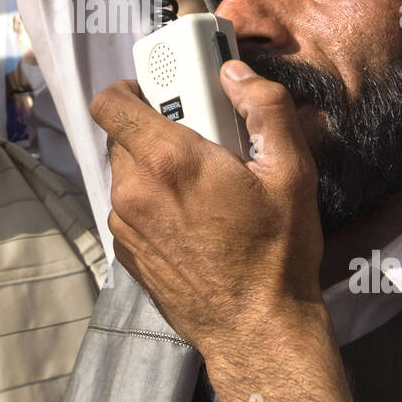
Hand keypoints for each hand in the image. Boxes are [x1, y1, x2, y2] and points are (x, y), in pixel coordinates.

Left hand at [91, 59, 323, 353]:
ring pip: (126, 173)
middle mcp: (133, 190)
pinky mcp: (127, 253)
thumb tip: (234, 72)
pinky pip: (130, 208)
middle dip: (156, 127)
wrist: (256, 330)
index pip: (110, 101)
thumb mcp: (291, 171)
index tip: (164, 91)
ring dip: (154, 167)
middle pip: (122, 135)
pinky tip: (193, 219)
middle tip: (201, 140)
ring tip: (203, 185)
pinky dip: (153, 202)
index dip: (132, 87)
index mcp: (167, 160)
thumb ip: (265, 107)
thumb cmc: (276, 252)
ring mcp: (125, 225)